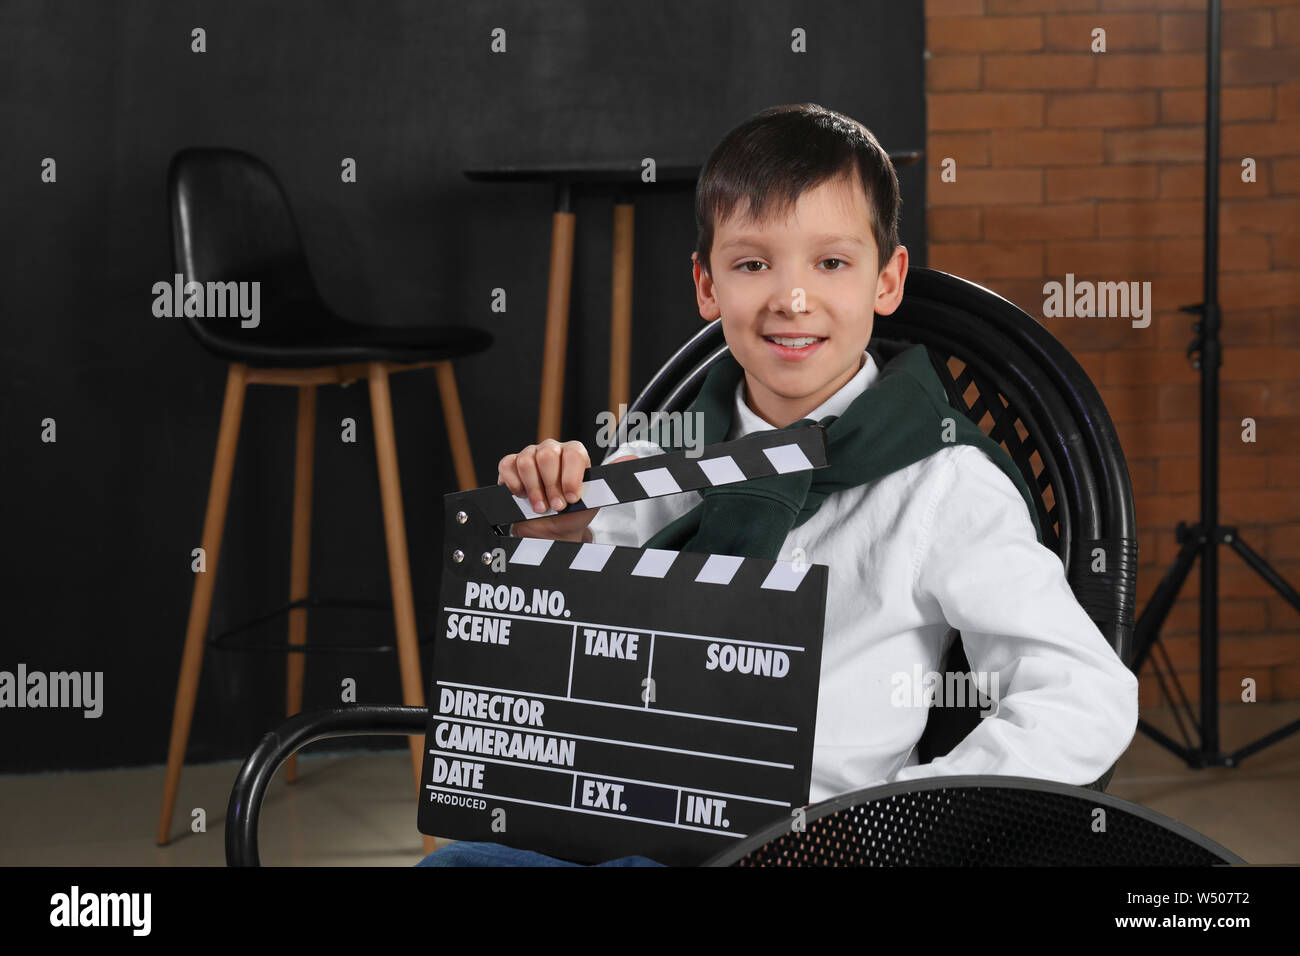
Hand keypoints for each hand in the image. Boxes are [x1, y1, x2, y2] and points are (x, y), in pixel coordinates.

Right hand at [498, 439, 635, 542]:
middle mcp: (552, 450)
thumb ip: (612, 477)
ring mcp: (529, 455)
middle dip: (551, 486)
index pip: (574, 453)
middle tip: (556, 506)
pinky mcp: (510, 465)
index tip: (572, 498)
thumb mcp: (595, 497)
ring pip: (527, 461)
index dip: (571, 477)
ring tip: (540, 507)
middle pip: (548, 455)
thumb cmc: (573, 512)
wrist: (550, 530)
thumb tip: (633, 458)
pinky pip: (508, 465)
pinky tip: (521, 496)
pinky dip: (515, 484)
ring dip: (534, 489)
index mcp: (574, 454)